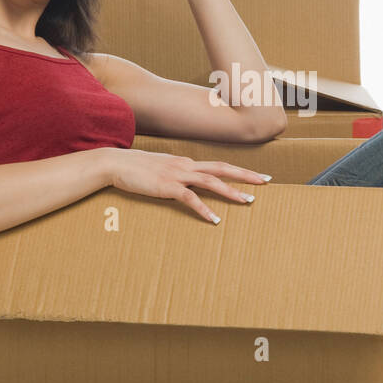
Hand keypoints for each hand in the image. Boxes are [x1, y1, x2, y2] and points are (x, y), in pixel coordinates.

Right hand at [106, 148, 270, 223]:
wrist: (116, 164)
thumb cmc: (136, 169)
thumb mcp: (161, 168)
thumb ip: (176, 173)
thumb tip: (187, 182)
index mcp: (186, 162)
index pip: (218, 165)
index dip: (239, 170)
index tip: (257, 176)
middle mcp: (186, 165)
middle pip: (222, 168)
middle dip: (245, 175)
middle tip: (266, 181)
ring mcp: (177, 175)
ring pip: (211, 181)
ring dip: (231, 191)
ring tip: (247, 202)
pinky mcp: (166, 186)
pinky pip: (190, 198)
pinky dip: (204, 209)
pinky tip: (214, 220)